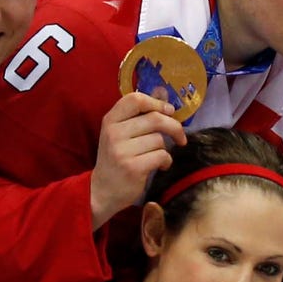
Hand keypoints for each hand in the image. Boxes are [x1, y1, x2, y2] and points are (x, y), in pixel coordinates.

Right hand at [88, 91, 187, 225]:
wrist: (103, 189)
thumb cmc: (117, 157)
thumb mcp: (122, 132)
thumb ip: (141, 113)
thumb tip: (163, 92)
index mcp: (110, 120)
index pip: (135, 99)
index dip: (157, 103)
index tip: (169, 112)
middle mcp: (114, 132)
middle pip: (155, 119)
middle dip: (174, 127)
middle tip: (179, 137)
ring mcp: (122, 150)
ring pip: (159, 140)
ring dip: (165, 149)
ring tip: (157, 156)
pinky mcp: (132, 167)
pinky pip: (162, 156)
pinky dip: (166, 161)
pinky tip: (159, 166)